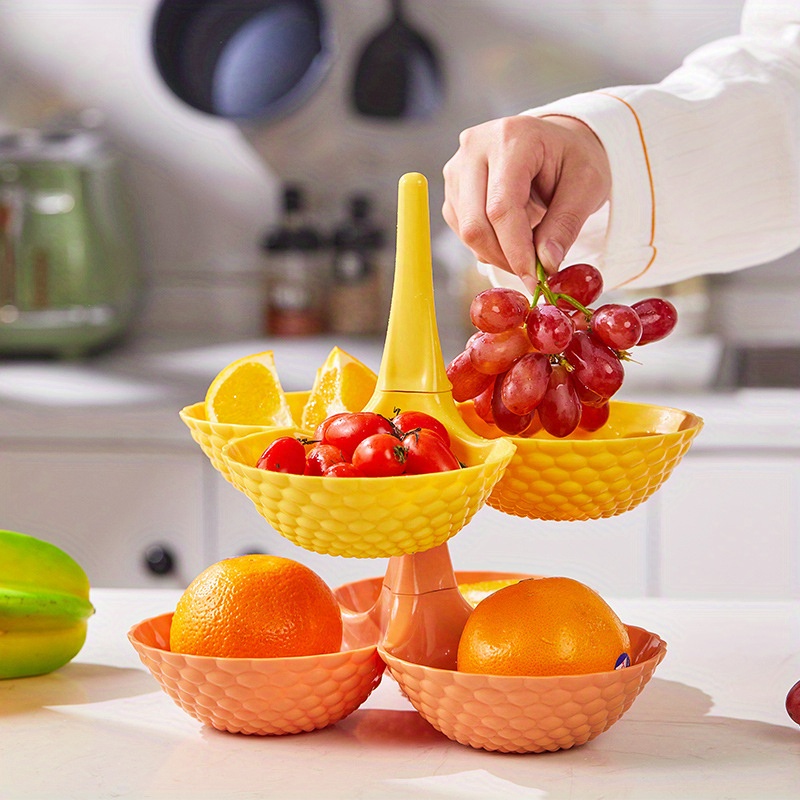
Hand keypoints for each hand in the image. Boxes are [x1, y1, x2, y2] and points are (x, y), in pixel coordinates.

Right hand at [442, 114, 610, 291]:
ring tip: (529, 245)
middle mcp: (474, 148)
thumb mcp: (587, 186)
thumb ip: (566, 225)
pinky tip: (511, 236)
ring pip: (467, 232)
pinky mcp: (452, 189)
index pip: (501, 207)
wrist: (555, 142)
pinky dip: (487, 245)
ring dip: (497, 253)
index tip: (534, 279)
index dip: (516, 250)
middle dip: (505, 258)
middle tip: (533, 274)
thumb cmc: (572, 159)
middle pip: (476, 223)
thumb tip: (545, 264)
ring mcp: (457, 168)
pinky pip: (463, 231)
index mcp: (511, 138)